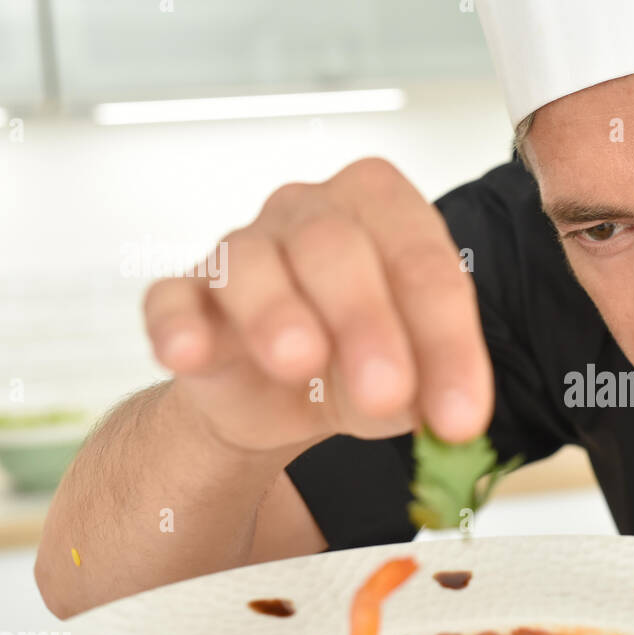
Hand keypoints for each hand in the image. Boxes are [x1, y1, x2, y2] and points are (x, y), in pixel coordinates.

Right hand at [143, 157, 493, 455]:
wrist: (281, 394)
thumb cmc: (361, 362)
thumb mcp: (415, 381)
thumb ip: (434, 389)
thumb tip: (452, 421)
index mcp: (387, 213)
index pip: (424, 263)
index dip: (447, 340)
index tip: (461, 416)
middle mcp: (313, 213)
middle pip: (336, 245)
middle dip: (365, 319)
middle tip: (387, 392)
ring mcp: (243, 248)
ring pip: (251, 261)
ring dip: (276, 311)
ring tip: (298, 362)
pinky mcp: (186, 296)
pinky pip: (172, 298)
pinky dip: (177, 324)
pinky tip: (189, 354)